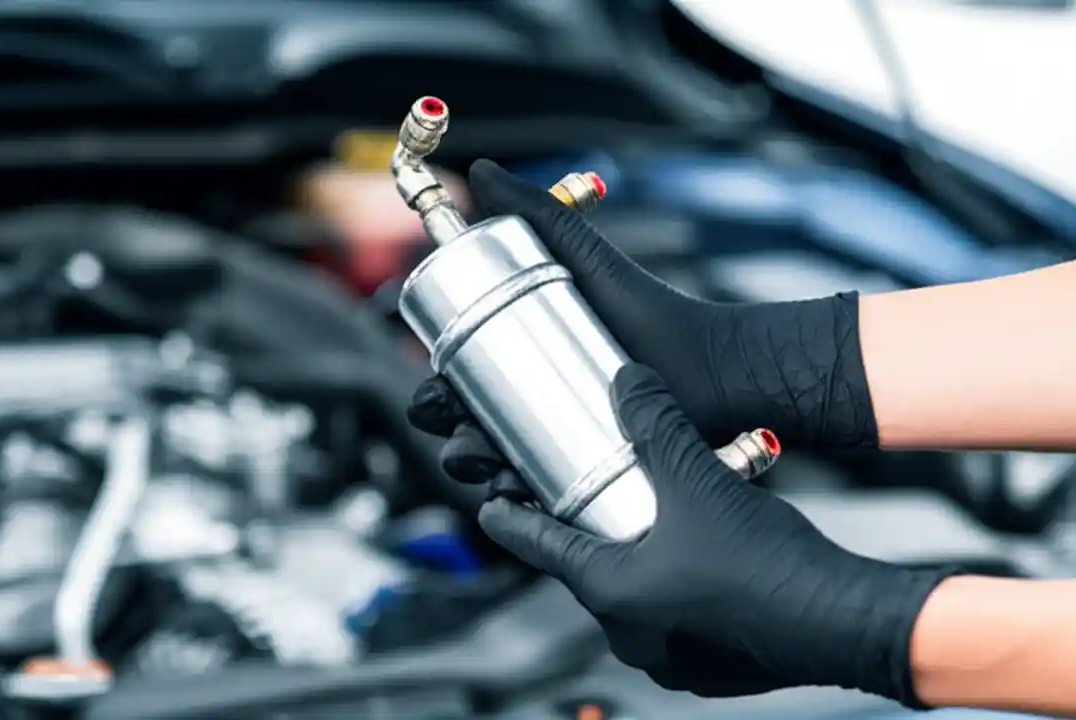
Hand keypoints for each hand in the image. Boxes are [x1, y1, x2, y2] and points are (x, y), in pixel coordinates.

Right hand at [408, 159, 876, 484]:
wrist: (717, 370)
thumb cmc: (655, 314)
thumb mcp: (589, 262)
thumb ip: (539, 214)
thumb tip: (479, 170)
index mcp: (518, 357)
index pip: (456, 376)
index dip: (433, 387)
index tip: (434, 387)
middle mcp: (530, 402)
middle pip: (466, 425)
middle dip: (445, 434)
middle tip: (456, 432)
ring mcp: (556, 443)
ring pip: (494, 465)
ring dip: (470, 471)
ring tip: (482, 465)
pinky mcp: (584, 479)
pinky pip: (536, 498)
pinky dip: (512, 503)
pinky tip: (507, 501)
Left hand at [478, 363, 954, 702]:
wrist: (843, 623)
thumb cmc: (764, 562)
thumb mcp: (698, 478)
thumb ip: (656, 423)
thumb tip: (627, 378)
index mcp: (610, 591)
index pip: (540, 546)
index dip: (511, 518)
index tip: (488, 504)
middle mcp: (630, 633)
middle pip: (587, 570)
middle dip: (583, 534)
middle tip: (580, 497)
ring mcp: (670, 657)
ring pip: (633, 595)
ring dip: (633, 560)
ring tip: (645, 521)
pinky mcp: (708, 667)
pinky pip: (674, 620)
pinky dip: (673, 588)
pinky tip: (696, 560)